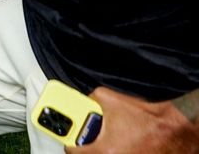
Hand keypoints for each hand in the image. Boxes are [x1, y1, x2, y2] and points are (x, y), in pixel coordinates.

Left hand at [75, 87, 198, 152]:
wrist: (177, 128)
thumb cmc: (149, 117)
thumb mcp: (111, 98)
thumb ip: (91, 98)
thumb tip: (84, 99)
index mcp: (106, 149)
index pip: (73, 152)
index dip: (69, 143)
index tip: (69, 139)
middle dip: (87, 147)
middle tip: (87, 139)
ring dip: (102, 149)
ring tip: (106, 139)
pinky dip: (118, 150)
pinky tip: (122, 142)